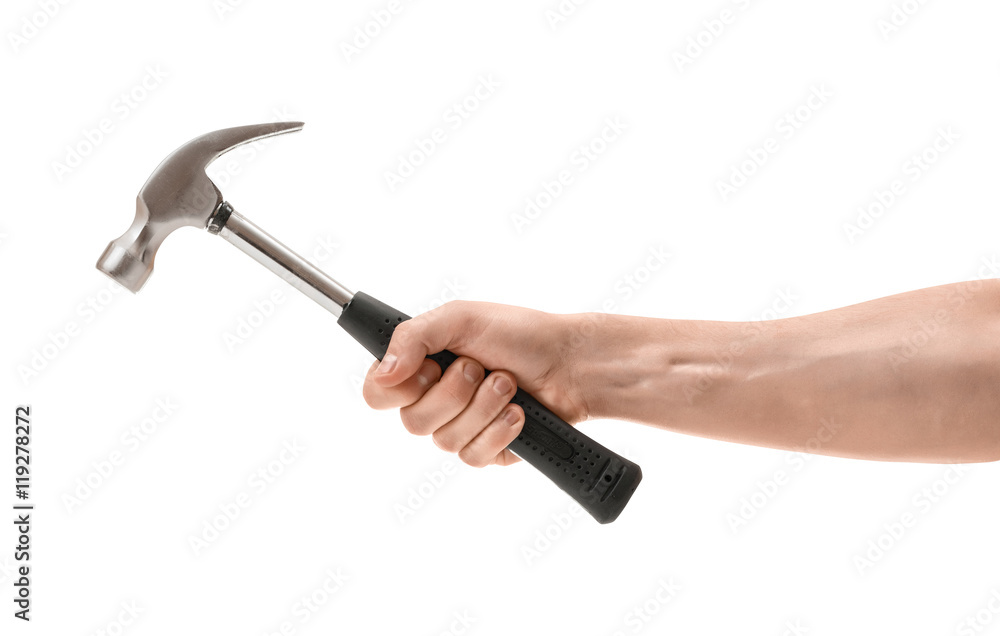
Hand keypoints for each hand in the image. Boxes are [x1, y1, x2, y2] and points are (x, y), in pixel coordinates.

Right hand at [362, 301, 589, 466]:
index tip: (429, 369)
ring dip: (483, 407)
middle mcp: (435, 400)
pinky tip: (518, 413)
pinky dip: (500, 430)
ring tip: (508, 385)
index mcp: (421, 366)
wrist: (570, 363)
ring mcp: (460, 428)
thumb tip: (384, 371)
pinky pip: (474, 457)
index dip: (398, 388)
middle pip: (412, 422)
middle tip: (479, 367)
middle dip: (455, 392)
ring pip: (445, 441)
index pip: (378, 394)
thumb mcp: (461, 318)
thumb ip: (413, 337)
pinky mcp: (487, 451)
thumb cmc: (519, 334)